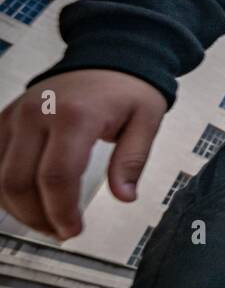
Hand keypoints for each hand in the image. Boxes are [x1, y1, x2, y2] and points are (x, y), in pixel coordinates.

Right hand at [0, 70, 165, 238]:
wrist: (106, 55)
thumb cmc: (126, 88)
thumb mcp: (147, 120)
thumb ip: (132, 160)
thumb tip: (124, 196)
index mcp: (74, 116)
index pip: (57, 176)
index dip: (61, 211)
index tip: (73, 230)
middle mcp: (36, 115)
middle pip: (18, 181)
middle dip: (37, 216)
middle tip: (60, 232)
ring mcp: (15, 116)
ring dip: (17, 207)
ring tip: (45, 221)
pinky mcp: (5, 118)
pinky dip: (3, 187)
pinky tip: (23, 202)